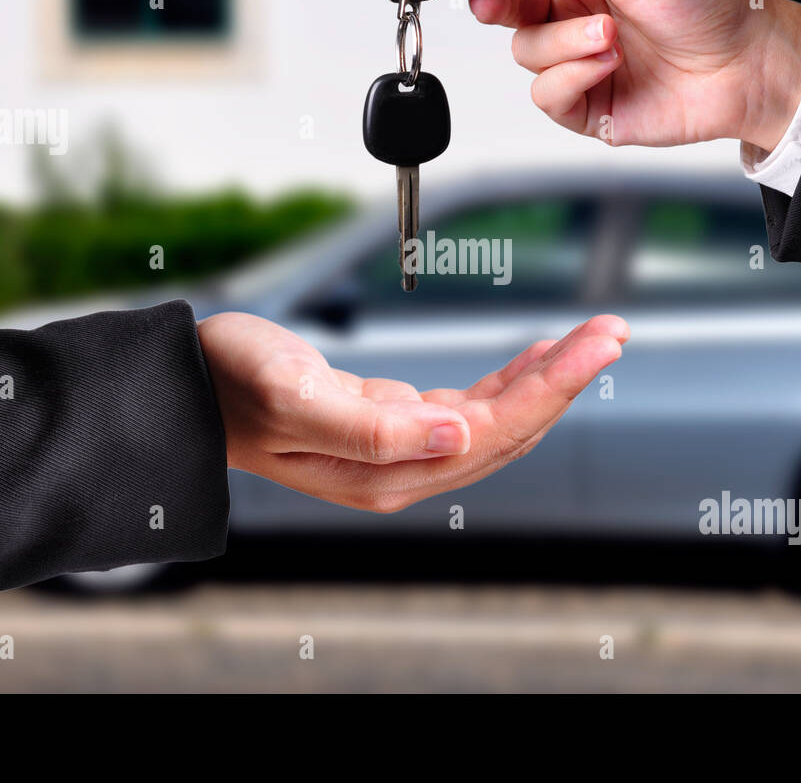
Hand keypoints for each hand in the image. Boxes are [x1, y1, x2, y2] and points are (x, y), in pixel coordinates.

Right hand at [197, 312, 627, 512]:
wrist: (188, 385)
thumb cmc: (230, 382)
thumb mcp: (292, 396)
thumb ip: (373, 430)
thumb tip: (458, 433)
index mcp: (385, 470)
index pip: (492, 431)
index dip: (551, 389)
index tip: (597, 345)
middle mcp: (402, 469)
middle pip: (508, 429)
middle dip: (566, 380)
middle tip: (612, 331)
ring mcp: (401, 451)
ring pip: (497, 418)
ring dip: (547, 379)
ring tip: (593, 337)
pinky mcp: (394, 425)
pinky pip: (471, 407)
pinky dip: (509, 381)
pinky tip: (535, 357)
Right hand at [456, 0, 800, 150]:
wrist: (745, 64)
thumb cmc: (703, 4)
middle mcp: (573, 20)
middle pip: (507, 11)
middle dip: (499, 3)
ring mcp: (578, 65)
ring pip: (527, 55)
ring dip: (565, 43)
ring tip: (612, 35)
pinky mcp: (588, 108)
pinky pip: (548, 95)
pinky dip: (572, 77)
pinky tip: (609, 63)